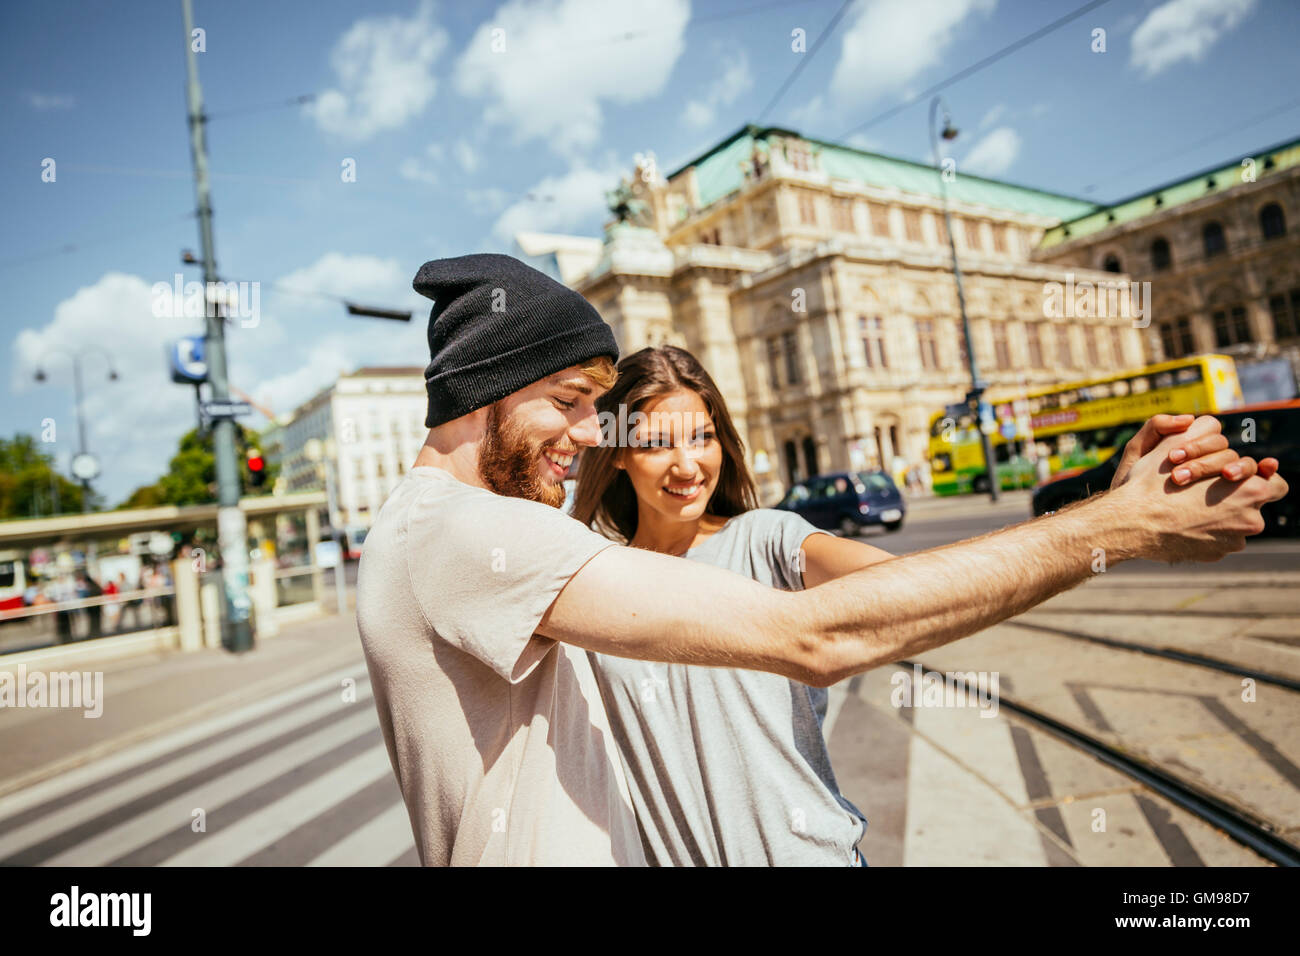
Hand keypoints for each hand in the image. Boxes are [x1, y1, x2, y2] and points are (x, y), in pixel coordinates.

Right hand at [1107, 424, 1287, 562]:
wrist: (1130, 525)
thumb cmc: (1153, 484)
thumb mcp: (1177, 444)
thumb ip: (1203, 431)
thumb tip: (1215, 427)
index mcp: (1252, 490)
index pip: (1276, 483)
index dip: (1260, 478)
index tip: (1238, 476)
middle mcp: (1251, 519)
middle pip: (1254, 505)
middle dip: (1234, 497)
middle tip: (1205, 490)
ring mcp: (1234, 541)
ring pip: (1235, 523)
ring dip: (1218, 514)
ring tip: (1186, 505)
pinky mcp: (1216, 554)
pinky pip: (1217, 539)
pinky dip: (1204, 531)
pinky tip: (1181, 522)